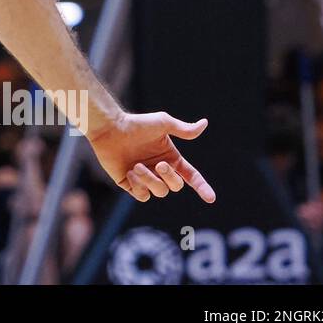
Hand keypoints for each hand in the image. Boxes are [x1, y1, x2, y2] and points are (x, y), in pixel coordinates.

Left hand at [87, 111, 215, 203]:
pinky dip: (139, 186)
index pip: (191, 176)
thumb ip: (184, 129)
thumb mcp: (163, 123)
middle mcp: (159, 170)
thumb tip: (204, 124)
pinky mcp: (129, 184)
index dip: (202, 187)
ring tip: (137, 165)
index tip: (211, 198)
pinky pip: (142, 196)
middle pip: (175, 186)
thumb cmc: (137, 124)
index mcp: (171, 158)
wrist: (111, 129)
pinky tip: (130, 172)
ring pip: (159, 192)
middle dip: (169, 177)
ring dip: (150, 180)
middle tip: (159, 165)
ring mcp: (145, 178)